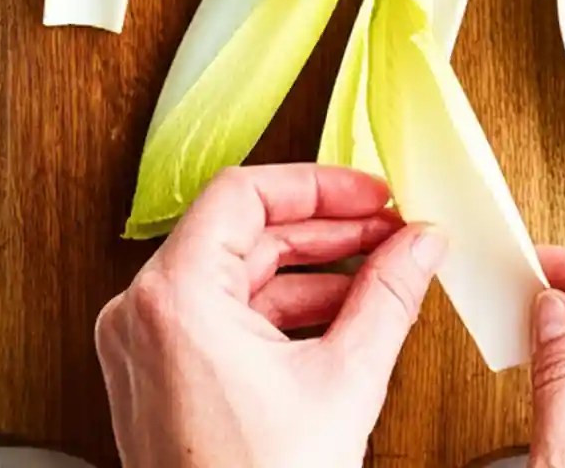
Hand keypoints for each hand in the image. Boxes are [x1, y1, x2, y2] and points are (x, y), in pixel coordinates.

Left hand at [95, 164, 447, 467]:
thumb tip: (421, 244)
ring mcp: (144, 345)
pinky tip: (338, 314)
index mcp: (175, 298)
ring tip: (377, 272)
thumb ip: (389, 295)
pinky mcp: (158, 373)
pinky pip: (221, 315)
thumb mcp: (344, 380)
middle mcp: (143, 313)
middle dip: (323, 230)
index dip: (317, 184)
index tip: (369, 193)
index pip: (244, 194)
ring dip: (308, 270)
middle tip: (387, 229)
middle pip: (240, 233)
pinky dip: (279, 309)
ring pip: (234, 276)